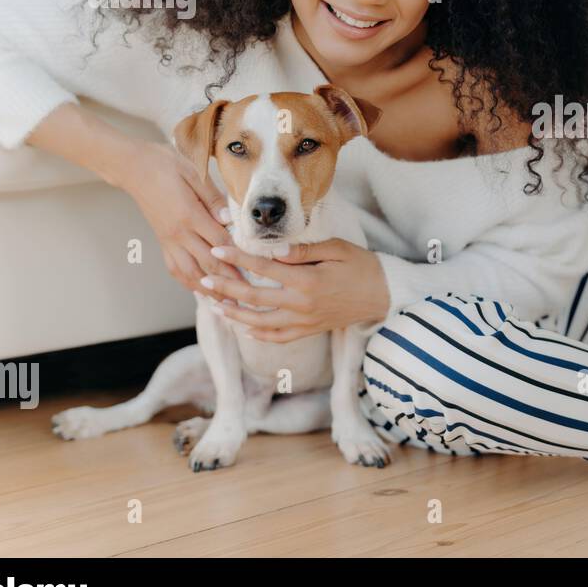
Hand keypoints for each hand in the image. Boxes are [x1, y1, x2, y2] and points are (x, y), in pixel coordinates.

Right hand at [120, 140, 243, 302]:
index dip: (238, 258)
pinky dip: (188, 281)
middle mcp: (177, 233)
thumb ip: (213, 197)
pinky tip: (199, 289)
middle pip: (208, 263)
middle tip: (248, 295)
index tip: (256, 270)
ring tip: (226, 302)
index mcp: (189, 215)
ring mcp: (168, 240)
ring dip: (208, 289)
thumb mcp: (194, 173)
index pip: (220, 242)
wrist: (132, 167)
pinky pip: (174, 268)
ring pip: (189, 272)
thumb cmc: (164, 164)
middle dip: (229, 281)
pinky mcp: (161, 241)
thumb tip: (230, 218)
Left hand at [201, 239, 389, 342]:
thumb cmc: (362, 266)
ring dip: (234, 315)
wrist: (383, 295)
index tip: (218, 249)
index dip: (238, 258)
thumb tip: (275, 251)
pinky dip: (258, 334)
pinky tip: (243, 327)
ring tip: (215, 305)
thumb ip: (304, 251)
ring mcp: (304, 321)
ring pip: (260, 323)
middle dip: (226, 288)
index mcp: (307, 280)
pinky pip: (278, 337)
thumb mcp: (337, 249)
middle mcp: (301, 304)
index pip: (264, 269)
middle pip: (254, 298)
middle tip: (204, 279)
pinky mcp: (309, 330)